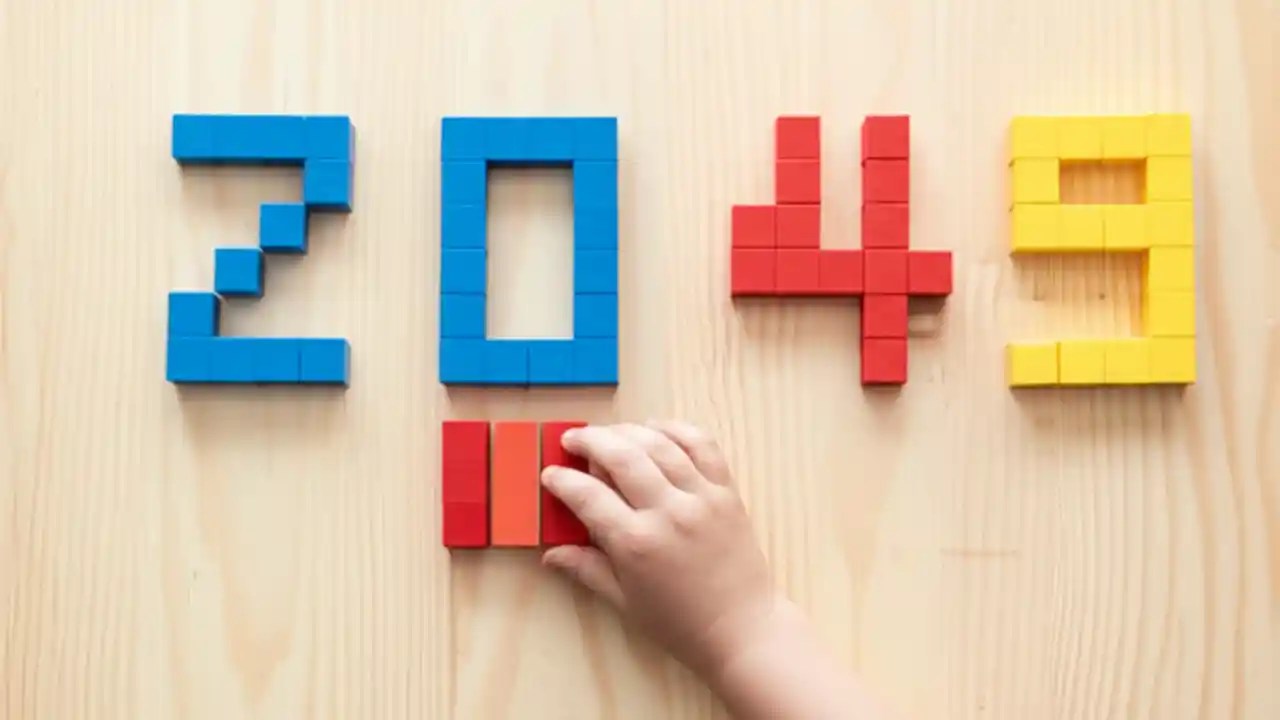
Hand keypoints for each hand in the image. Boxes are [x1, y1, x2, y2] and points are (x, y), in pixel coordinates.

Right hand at [539, 421, 780, 675]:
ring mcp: (701, 497)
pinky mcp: (727, 490)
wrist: (742, 627)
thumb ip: (587, 569)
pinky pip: (702, 445)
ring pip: (658, 444)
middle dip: (590, 441)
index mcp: (636, 543)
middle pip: (621, 456)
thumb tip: (550, 554)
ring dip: (627, 431)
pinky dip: (676, 429)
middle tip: (572, 440)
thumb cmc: (679, 622)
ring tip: (608, 433)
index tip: (551, 474)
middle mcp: (668, 512)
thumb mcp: (625, 601)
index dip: (563, 480)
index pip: (588, 496)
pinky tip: (655, 429)